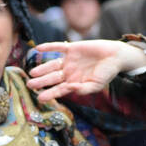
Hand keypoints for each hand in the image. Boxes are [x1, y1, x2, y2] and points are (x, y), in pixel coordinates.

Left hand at [26, 40, 145, 100]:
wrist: (115, 56)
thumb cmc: (107, 73)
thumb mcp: (96, 85)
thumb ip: (84, 89)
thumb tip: (71, 90)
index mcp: (74, 82)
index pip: (59, 89)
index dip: (50, 93)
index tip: (40, 98)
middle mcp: (69, 72)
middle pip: (52, 77)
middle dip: (41, 82)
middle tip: (29, 85)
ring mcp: (69, 60)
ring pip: (52, 64)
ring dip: (42, 68)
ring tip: (32, 72)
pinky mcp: (72, 48)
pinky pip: (58, 47)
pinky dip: (48, 47)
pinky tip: (38, 48)